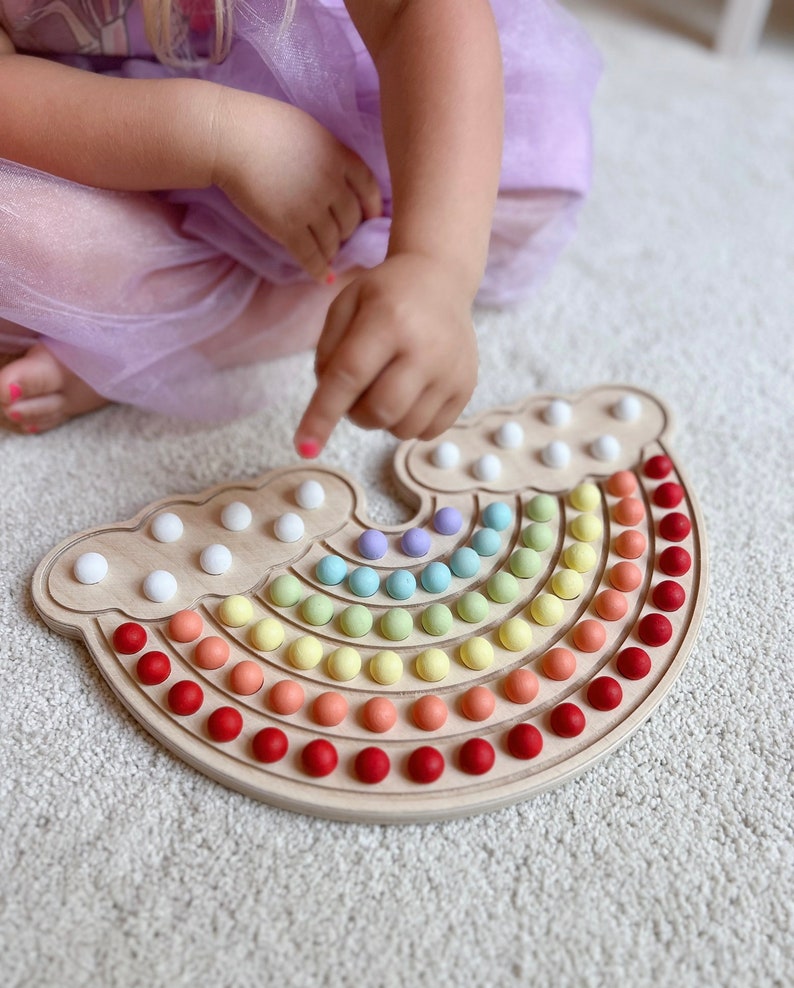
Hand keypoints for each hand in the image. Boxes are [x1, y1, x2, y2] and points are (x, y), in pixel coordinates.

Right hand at [211, 88, 381, 280]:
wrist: (231, 138)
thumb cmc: (262, 125)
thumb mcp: (309, 129)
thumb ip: (327, 153)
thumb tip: (334, 172)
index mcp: (339, 156)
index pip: (368, 186)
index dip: (372, 205)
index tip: (373, 217)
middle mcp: (332, 185)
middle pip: (351, 219)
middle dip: (347, 231)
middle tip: (339, 237)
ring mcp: (311, 208)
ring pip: (333, 241)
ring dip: (332, 250)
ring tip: (328, 255)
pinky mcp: (289, 228)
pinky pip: (311, 256)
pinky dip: (319, 270)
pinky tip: (325, 277)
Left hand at [294, 254, 478, 452]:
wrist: (441, 279)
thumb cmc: (385, 296)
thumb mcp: (345, 305)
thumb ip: (327, 354)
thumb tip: (327, 407)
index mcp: (389, 319)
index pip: (349, 377)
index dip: (322, 415)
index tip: (305, 447)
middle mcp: (426, 348)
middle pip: (379, 411)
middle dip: (356, 414)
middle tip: (356, 393)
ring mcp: (451, 370)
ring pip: (403, 429)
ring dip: (383, 419)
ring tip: (385, 387)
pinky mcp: (466, 387)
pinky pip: (428, 431)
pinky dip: (409, 422)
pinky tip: (409, 393)